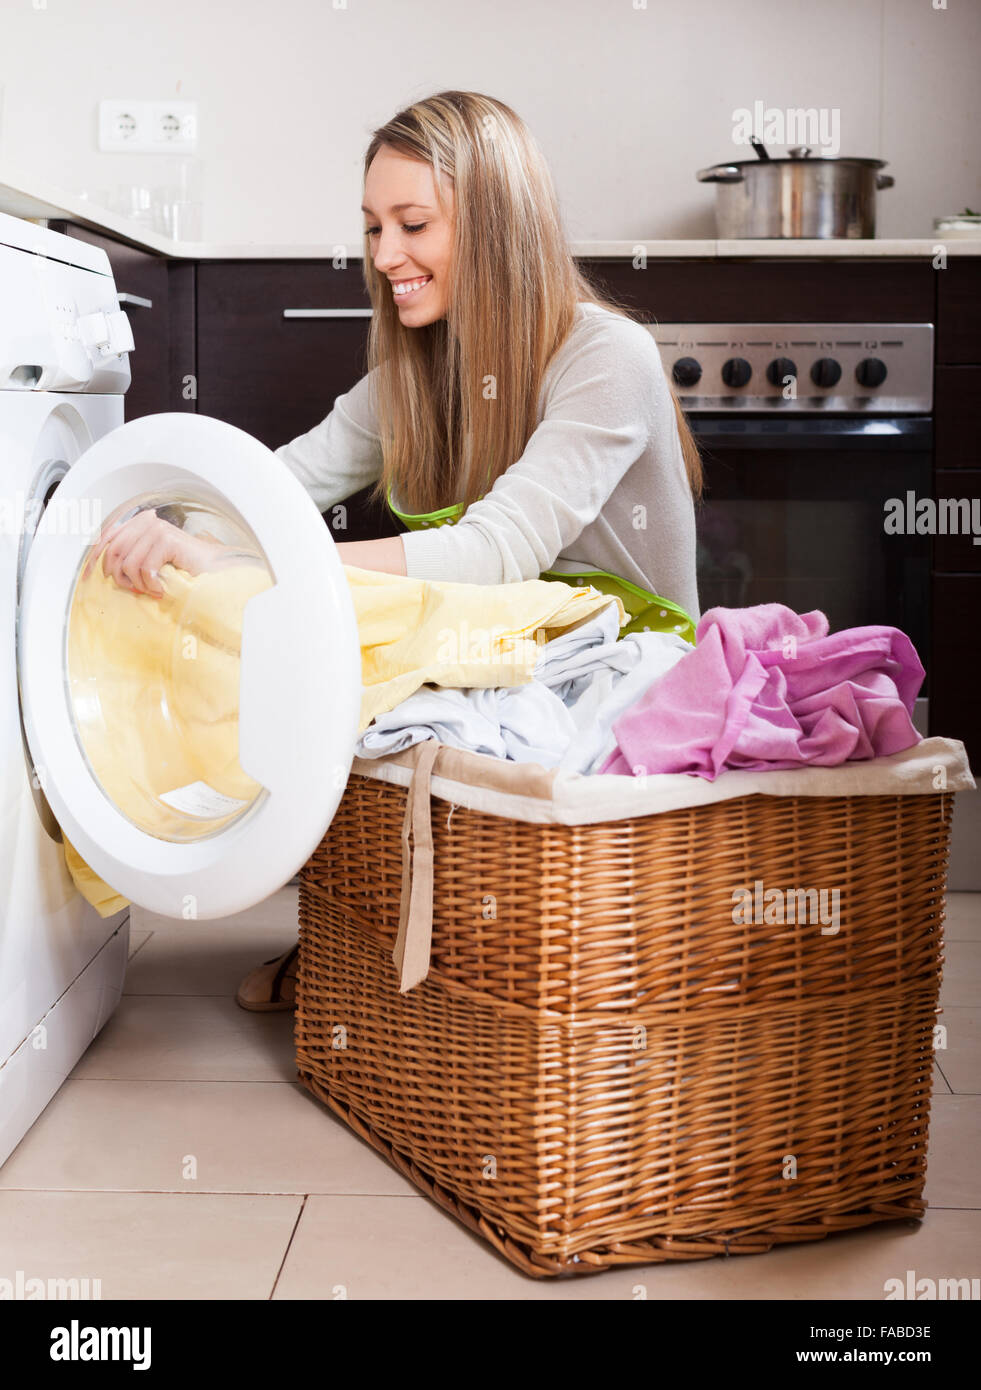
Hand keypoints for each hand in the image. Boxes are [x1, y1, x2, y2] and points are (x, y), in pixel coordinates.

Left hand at [82, 511, 231, 596]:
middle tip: (137, 590)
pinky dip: (152, 585)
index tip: (88, 577)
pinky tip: (163, 588)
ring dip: (139, 584)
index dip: (94, 559)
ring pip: (128, 563)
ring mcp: (157, 529)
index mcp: (139, 524)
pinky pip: (145, 569)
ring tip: (154, 589)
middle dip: (121, 577)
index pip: (106, 537)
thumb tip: (104, 569)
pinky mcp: (167, 539)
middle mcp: (146, 522)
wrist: (214, 572)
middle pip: (114, 552)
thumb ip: (129, 557)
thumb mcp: (150, 562)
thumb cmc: (183, 569)